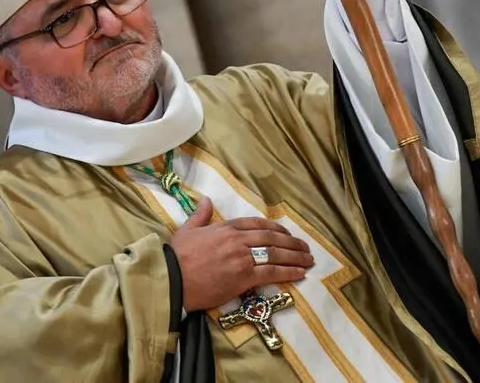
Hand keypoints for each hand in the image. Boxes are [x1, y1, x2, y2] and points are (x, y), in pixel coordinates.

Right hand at [168, 197, 314, 311]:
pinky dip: (288, 272)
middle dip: (291, 242)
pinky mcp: (243, 277)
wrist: (171, 279)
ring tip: (308, 259)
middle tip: (304, 247)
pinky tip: (300, 273)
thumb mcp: (187, 229)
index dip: (275, 228)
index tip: (286, 233)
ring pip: (275, 253)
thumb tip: (205, 199)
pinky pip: (271, 273)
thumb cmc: (176, 256)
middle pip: (271, 237)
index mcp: (225, 228)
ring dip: (295, 256)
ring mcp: (242, 258)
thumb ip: (200, 215)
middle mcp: (237, 240)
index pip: (257, 224)